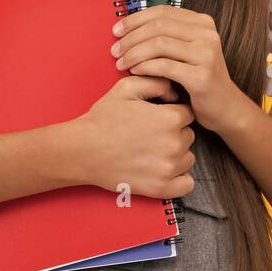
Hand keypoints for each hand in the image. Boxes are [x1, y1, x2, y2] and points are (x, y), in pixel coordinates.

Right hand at [72, 75, 197, 200]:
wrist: (83, 150)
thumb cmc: (103, 119)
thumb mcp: (126, 88)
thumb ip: (156, 82)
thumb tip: (174, 93)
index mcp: (170, 118)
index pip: (188, 114)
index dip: (173, 113)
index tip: (158, 118)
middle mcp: (174, 143)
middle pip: (189, 135)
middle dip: (175, 133)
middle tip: (151, 135)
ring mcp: (168, 168)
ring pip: (187, 158)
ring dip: (176, 155)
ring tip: (152, 152)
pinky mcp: (161, 188)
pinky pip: (187, 184)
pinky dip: (179, 178)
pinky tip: (162, 170)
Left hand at [109, 5, 247, 135]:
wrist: (225, 107)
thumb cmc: (198, 78)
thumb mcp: (187, 50)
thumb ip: (167, 36)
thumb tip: (129, 28)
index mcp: (202, 22)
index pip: (162, 12)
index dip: (135, 19)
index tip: (116, 30)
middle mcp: (207, 34)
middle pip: (158, 26)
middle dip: (131, 38)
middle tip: (115, 50)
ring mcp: (206, 54)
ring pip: (159, 45)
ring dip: (134, 53)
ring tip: (121, 63)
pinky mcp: (201, 76)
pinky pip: (164, 66)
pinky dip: (144, 67)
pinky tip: (135, 72)